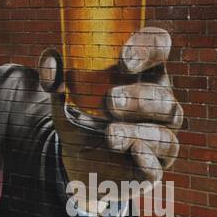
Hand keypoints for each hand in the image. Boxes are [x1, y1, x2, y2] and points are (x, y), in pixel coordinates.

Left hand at [39, 26, 181, 183]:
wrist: (78, 160)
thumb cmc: (81, 116)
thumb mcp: (63, 95)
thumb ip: (54, 76)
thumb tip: (51, 61)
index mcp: (144, 74)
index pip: (159, 47)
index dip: (149, 48)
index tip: (123, 61)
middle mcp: (160, 104)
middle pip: (164, 98)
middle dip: (139, 99)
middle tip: (110, 101)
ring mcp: (160, 139)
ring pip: (164, 135)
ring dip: (137, 132)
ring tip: (110, 135)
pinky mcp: (151, 170)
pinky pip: (158, 168)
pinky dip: (148, 160)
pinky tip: (135, 152)